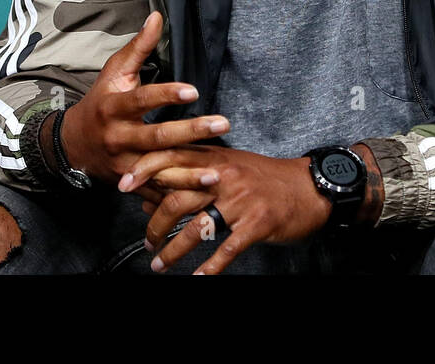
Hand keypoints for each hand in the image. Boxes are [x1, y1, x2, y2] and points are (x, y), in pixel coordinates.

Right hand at [56, 11, 230, 194]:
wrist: (72, 146)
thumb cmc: (100, 102)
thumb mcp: (113, 73)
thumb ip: (138, 47)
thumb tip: (158, 16)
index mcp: (114, 107)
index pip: (141, 100)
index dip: (166, 95)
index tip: (193, 91)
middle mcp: (118, 138)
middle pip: (156, 137)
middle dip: (190, 132)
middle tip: (222, 124)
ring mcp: (124, 165)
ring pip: (158, 171)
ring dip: (188, 174)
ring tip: (217, 173)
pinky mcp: (131, 184)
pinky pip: (157, 192)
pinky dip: (179, 195)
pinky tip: (205, 194)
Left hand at [128, 145, 331, 274]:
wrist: (311, 187)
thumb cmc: (267, 178)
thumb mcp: (230, 165)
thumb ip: (193, 173)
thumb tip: (152, 192)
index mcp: (216, 159)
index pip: (172, 157)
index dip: (145, 170)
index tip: (123, 185)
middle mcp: (224, 177)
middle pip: (177, 198)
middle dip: (155, 224)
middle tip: (147, 243)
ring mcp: (241, 201)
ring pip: (196, 228)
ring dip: (174, 251)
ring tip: (160, 265)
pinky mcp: (257, 223)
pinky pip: (226, 249)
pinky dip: (210, 268)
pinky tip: (199, 278)